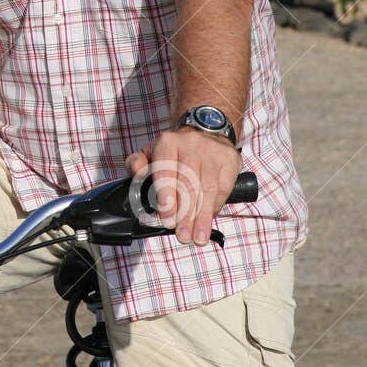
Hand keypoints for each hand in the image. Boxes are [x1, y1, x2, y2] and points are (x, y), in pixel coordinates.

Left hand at [126, 129, 239, 245]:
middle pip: (188, 183)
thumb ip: (138, 163)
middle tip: (183, 235)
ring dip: (203, 216)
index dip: (167, 198)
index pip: (166, 172)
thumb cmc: (175, 151)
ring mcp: (212, 151)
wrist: (206, 130)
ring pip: (208, 187)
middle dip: (186, 214)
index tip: (168, 221)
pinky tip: (209, 219)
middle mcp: (191, 143)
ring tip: (198, 236)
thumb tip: (137, 172)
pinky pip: (224, 187)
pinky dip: (216, 206)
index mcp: (168, 142)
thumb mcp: (151, 152)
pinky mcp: (229, 159)